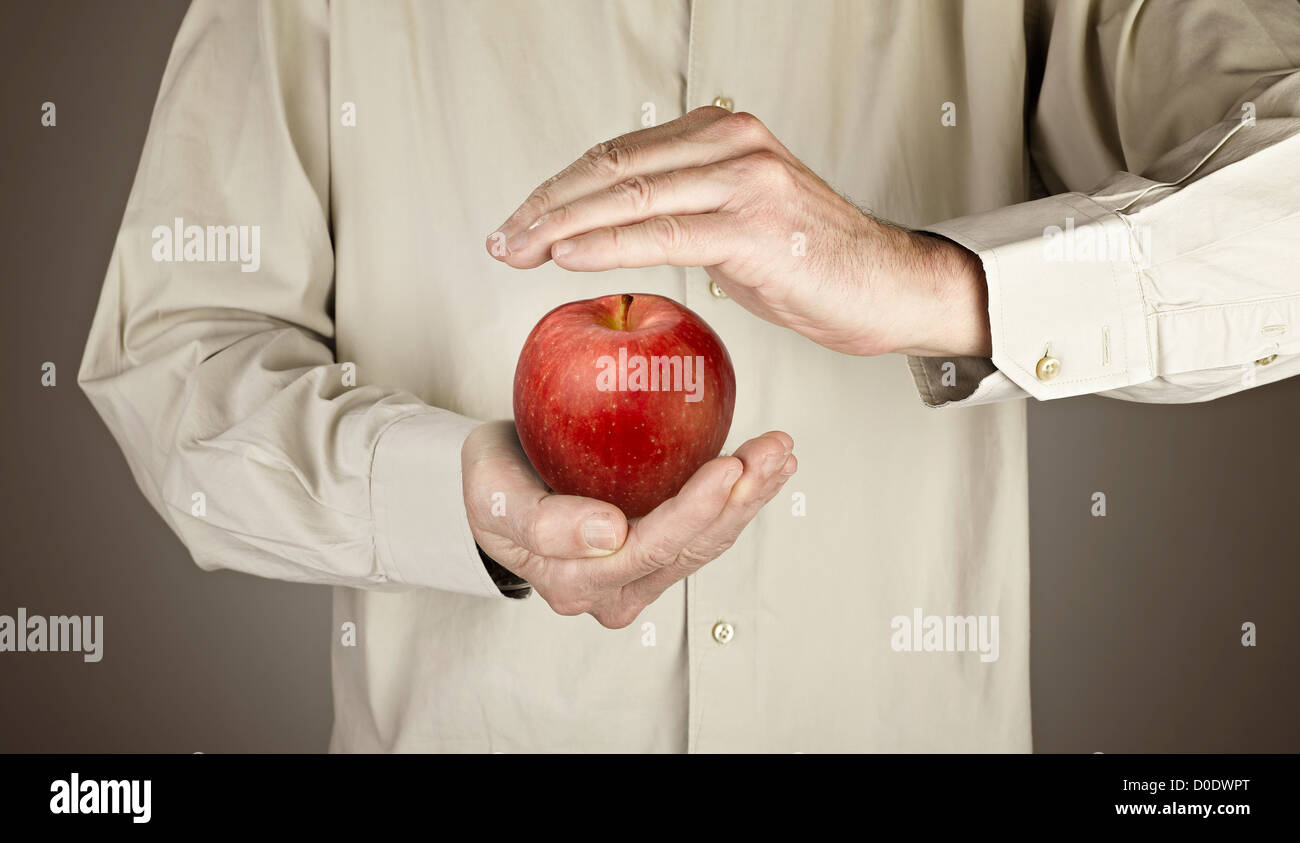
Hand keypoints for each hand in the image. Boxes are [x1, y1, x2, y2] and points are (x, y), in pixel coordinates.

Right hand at [462, 421, 795, 628]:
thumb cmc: (492, 484)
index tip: (729, 466)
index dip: (696, 510)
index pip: (650, 547)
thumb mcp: (494, 497)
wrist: (496, 482)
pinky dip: (737, 497)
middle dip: (740, 498)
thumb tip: (609, 534)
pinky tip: (762, 468)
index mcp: (575, 581)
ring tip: (779, 453)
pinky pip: (704, 530)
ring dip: (749, 497)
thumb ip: (542, 523)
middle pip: (691, 548)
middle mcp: (614, 589)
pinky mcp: (658, 553)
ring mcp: (640, 575)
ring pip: (707, 542)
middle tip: (773, 450)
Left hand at [487, 106, 990, 358]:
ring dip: (560, 227)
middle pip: (612, 169)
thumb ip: (681, 210)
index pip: (619, 155)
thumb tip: (610, 231)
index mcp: (723, 134)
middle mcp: (732, 143)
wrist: (889, 287)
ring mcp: (744, 179)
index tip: (521, 221)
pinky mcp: (753, 226)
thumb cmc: (815, 262)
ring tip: (518, 252)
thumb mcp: (737, 221)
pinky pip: (661, 234)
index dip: (559, 189)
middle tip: (503, 239)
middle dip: (545, 207)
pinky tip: (567, 257)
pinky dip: (605, 245)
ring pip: (628, 196)